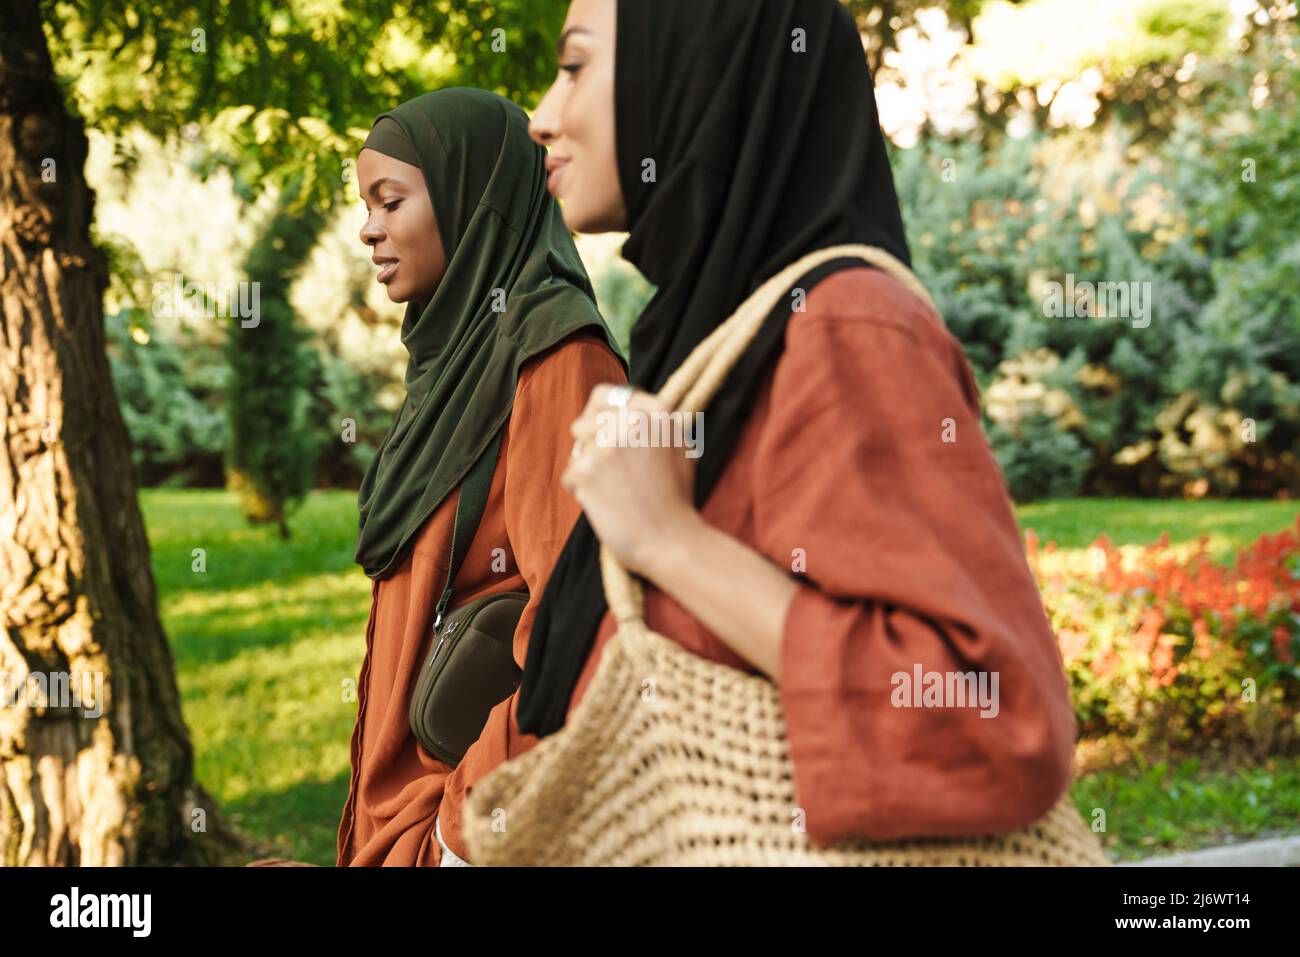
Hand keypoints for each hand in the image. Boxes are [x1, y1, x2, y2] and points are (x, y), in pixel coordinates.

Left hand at [561, 383, 700, 576]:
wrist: (670, 541)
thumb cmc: (676, 500)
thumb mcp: (679, 448)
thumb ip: (654, 423)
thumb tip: (628, 407)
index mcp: (655, 411)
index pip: (604, 395)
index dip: (596, 412)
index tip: (599, 428)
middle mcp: (629, 421)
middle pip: (582, 424)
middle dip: (589, 446)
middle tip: (610, 471)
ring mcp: (606, 445)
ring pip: (577, 452)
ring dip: (588, 471)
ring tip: (616, 491)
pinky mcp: (586, 470)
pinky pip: (570, 475)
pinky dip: (583, 492)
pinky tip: (608, 504)